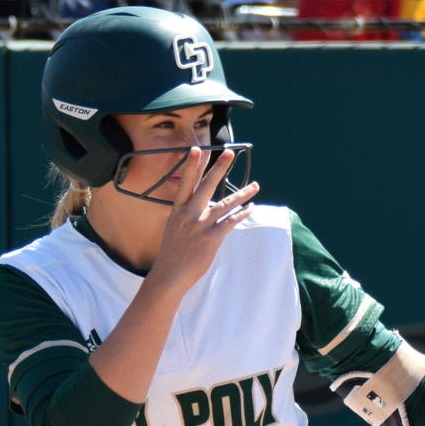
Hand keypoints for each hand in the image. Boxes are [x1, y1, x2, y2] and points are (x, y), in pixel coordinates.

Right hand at [144, 148, 258, 297]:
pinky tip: (250, 208)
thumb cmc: (172, 254)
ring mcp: (200, 225)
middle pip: (206, 185)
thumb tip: (197, 210)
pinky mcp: (210, 238)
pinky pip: (230, 223)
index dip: (191, 165)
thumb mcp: (173, 229)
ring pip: (225, 204)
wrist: (169, 275)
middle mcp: (188, 214)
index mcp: (177, 210)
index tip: (196, 150)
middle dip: (219, 168)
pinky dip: (242, 214)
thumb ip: (185, 217)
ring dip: (242, 194)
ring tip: (255, 186)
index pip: (185, 182)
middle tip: (229, 153)